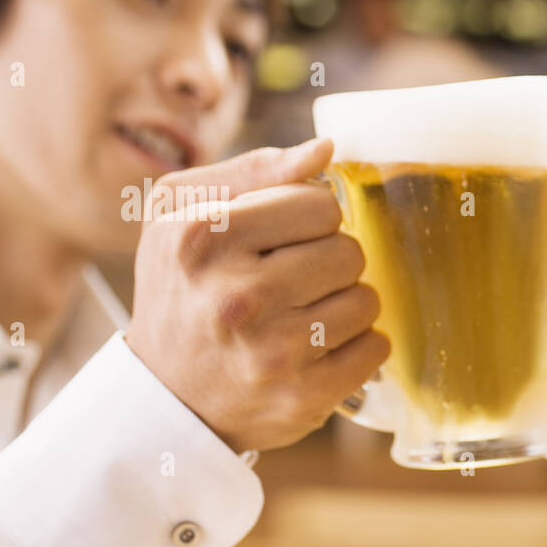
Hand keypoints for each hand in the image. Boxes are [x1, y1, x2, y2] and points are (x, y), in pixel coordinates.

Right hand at [124, 138, 389, 452]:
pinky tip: (320, 347)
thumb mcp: (183, 214)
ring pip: (367, 300)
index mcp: (205, 239)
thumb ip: (255, 171)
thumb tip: (326, 150)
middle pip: (349, 252)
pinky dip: (359, 345)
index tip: (285, 240)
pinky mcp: (304, 396)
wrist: (170, 395)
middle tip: (294, 282)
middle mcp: (237, 297)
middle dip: (330, 262)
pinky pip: (377, 348)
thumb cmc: (182, 290)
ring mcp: (273, 352)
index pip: (320, 205)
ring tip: (304, 316)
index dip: (310, 219)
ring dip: (345, 304)